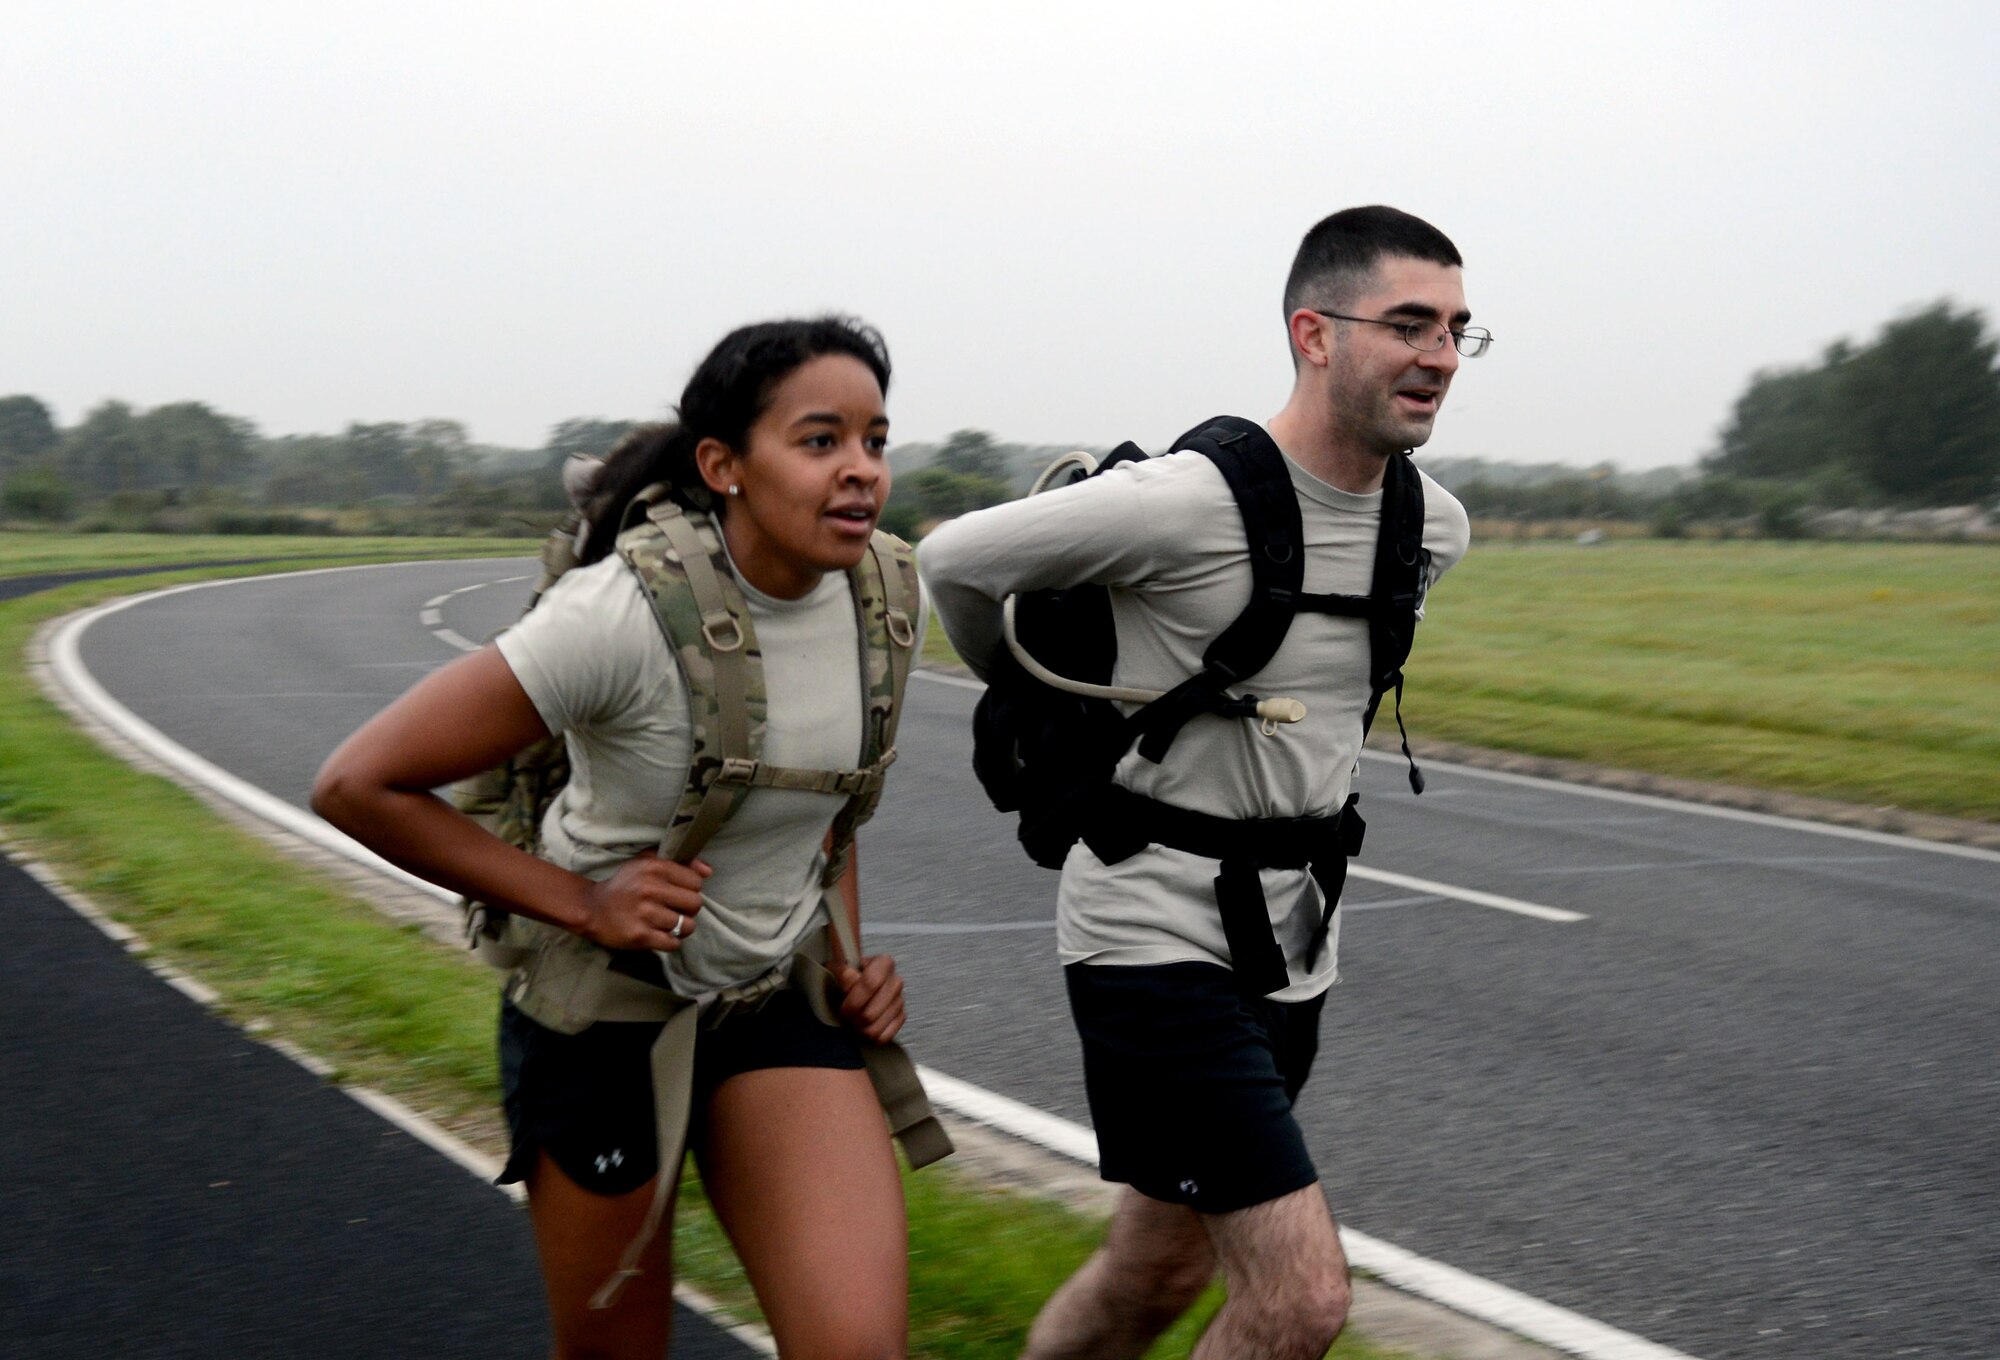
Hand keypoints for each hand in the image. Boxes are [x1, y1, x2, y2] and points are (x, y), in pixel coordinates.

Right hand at [577, 851, 710, 951]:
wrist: (592, 908)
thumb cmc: (624, 884)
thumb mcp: (646, 862)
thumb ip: (679, 862)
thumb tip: (708, 871)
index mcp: (655, 868)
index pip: (696, 881)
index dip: (690, 888)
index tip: (678, 892)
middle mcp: (651, 889)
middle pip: (696, 904)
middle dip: (688, 909)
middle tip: (675, 909)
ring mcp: (646, 915)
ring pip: (687, 926)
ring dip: (681, 927)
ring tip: (668, 923)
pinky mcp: (641, 937)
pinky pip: (673, 943)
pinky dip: (670, 941)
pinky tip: (660, 935)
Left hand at [834, 953, 905, 1044]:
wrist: (857, 984)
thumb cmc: (846, 975)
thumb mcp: (838, 967)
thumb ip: (842, 970)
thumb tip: (848, 975)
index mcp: (884, 963)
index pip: (870, 984)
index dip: (853, 1000)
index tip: (843, 1006)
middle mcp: (895, 981)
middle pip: (870, 1012)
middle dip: (853, 1018)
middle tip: (845, 1016)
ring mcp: (900, 1000)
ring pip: (875, 1028)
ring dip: (859, 1029)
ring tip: (852, 1021)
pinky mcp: (901, 1017)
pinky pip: (883, 1037)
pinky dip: (869, 1036)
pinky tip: (862, 1027)